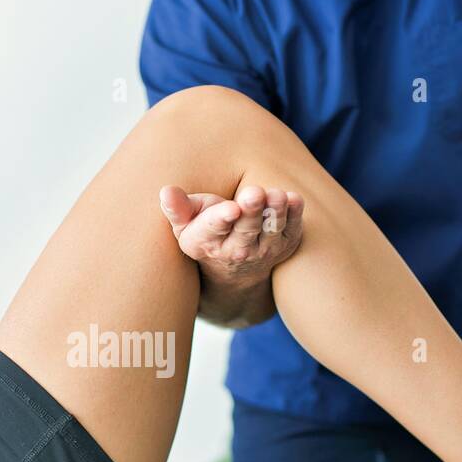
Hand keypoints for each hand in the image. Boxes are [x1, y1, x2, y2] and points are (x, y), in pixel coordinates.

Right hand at [159, 183, 303, 326]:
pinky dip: (296, 215)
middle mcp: (236, 250)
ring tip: (278, 195)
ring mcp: (264, 250)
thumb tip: (166, 192)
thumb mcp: (186, 225)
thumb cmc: (207, 232)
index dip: (221, 219)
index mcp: (206, 241)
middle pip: (246, 229)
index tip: (230, 210)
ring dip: (276, 212)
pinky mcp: (285, 244)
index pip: (213, 229)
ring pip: (272, 230)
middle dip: (251, 211)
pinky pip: (293, 228)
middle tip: (255, 193)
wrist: (235, 270)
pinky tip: (295, 199)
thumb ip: (178, 208)